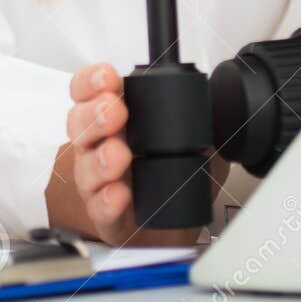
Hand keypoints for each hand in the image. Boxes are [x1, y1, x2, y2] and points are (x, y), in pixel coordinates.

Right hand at [62, 63, 214, 245]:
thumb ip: (202, 120)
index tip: (108, 77)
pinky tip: (120, 193)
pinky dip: (108, 199)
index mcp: (114, 117)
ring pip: (85, 165)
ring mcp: (97, 179)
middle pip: (78, 122)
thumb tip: (223, 105)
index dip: (91, 80)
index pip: (88, 90)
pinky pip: (98, 206)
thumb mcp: (192, 139)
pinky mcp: (103, 212)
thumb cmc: (168, 174)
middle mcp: (98, 144)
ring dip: (101, 158)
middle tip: (115, 111)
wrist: (167, 224)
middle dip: (95, 114)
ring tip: (119, 155)